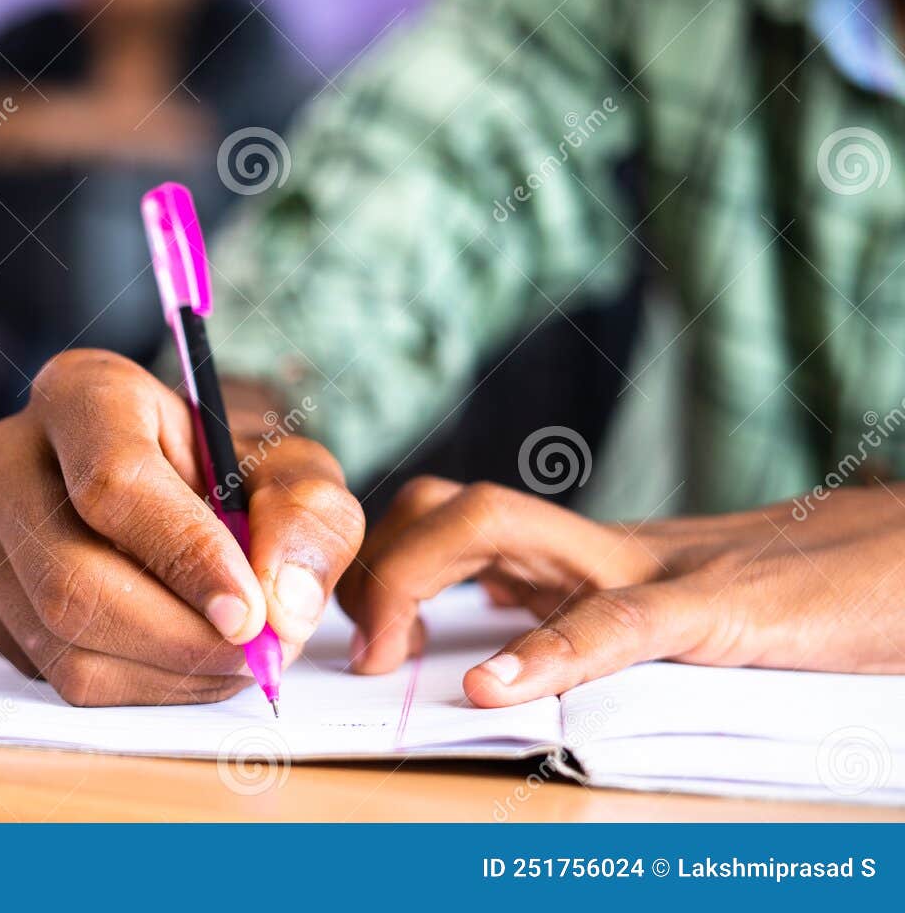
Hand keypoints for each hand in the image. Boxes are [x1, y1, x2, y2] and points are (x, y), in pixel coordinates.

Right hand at [0, 349, 364, 704]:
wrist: (174, 490)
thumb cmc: (226, 472)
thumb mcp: (289, 470)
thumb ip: (308, 517)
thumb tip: (282, 608)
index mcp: (79, 394)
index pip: (113, 485)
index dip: (187, 559)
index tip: (253, 614)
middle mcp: (5, 461)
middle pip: (72, 581)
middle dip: (181, 638)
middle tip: (258, 654)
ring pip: (63, 645)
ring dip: (169, 674)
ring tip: (232, 655)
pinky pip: (58, 679)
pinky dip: (141, 688)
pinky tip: (185, 658)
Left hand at [337, 477, 904, 705]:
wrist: (900, 570)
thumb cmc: (776, 605)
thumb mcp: (653, 619)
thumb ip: (575, 619)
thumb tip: (490, 640)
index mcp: (578, 556)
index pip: (446, 521)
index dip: (379, 561)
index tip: (345, 629)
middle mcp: (593, 548)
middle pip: (449, 508)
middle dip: (377, 565)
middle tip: (354, 648)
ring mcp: (647, 566)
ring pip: (500, 526)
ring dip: (418, 579)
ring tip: (386, 652)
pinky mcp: (711, 609)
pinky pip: (614, 622)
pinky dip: (547, 652)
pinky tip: (493, 687)